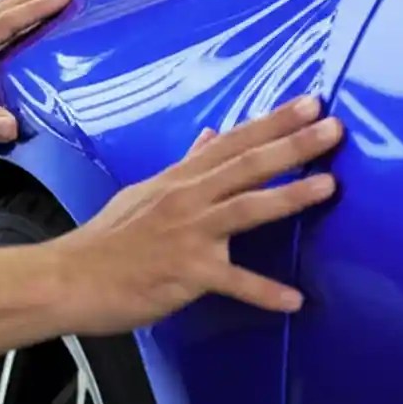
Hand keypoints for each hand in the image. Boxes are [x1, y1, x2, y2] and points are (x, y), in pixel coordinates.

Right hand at [53, 96, 342, 335]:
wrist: (69, 278)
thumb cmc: (109, 238)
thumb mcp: (146, 190)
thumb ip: (186, 164)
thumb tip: (212, 134)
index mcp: (181, 178)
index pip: (234, 141)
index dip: (273, 121)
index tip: (310, 103)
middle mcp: (187, 197)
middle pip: (247, 164)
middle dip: (292, 144)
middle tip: (333, 126)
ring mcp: (187, 234)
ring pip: (245, 208)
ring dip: (289, 197)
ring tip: (329, 186)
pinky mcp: (185, 272)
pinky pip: (232, 282)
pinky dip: (263, 292)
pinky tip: (294, 300)